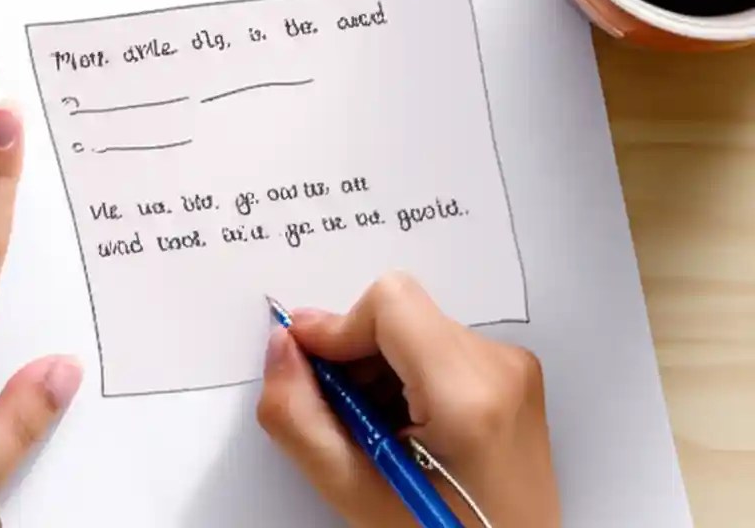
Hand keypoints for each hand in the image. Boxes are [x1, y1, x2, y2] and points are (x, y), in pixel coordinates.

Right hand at [257, 272, 558, 526]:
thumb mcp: (354, 493)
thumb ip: (299, 416)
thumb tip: (283, 350)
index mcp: (468, 397)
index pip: (389, 302)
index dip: (336, 328)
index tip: (310, 363)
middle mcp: (501, 370)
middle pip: (398, 316)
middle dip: (354, 357)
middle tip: (344, 417)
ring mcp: (512, 372)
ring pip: (413, 330)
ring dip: (376, 370)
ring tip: (378, 432)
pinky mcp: (510, 379)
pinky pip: (436, 349)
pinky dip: (404, 379)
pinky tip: (403, 430)